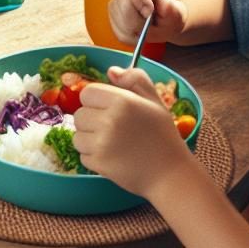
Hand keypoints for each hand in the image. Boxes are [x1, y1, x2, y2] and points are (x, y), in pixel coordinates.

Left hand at [74, 67, 194, 196]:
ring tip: (113, 145)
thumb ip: (135, 79)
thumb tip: (111, 71)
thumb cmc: (163, 137)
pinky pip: (82, 155)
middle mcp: (109, 120)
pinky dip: (93, 158)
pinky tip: (112, 158)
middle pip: (79, 115)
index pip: (87, 93)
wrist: (171, 176)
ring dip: (90, 140)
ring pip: (77, 135)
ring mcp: (102, 143)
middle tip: (114, 131)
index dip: (95, 101)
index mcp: (122, 101)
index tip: (108, 110)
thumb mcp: (155, 102)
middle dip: (92, 122)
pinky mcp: (99, 163)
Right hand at [108, 0, 186, 44]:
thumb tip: (163, 2)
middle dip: (137, 20)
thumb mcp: (179, 11)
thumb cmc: (171, 11)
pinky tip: (140, 33)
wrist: (165, 20)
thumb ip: (174, 8)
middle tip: (151, 27)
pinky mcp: (113, 12)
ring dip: (135, 29)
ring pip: (118, 16)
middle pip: (123, 0)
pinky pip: (117, 29)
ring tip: (148, 28)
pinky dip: (130, 36)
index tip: (149, 12)